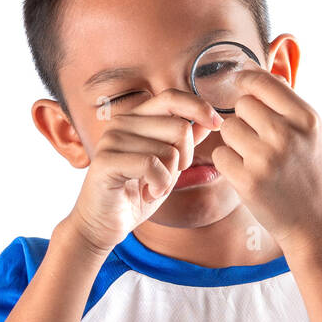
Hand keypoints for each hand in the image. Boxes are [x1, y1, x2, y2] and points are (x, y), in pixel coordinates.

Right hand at [65, 88, 222, 254]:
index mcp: (136, 118)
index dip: (200, 107)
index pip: (172, 97)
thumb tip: (208, 121)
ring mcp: (111, 140)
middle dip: (186, 157)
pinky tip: (147, 193)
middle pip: (179, 127)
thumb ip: (184, 142)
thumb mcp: (169, 166)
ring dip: (169, 178)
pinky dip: (159, 185)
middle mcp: (121, 123)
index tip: (218, 124)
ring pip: (168, 150)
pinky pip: (152, 165)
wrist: (104, 224)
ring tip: (153, 187)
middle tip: (170, 175)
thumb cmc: (136, 194)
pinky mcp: (105, 161)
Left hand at [210, 69, 321, 253]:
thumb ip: (288, 105)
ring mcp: (266, 158)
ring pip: (228, 128)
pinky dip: (228, 162)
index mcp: (306, 119)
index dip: (246, 80)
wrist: (318, 222)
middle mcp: (287, 135)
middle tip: (257, 137)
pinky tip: (246, 172)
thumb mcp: (312, 134)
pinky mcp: (248, 180)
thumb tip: (259, 75)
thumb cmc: (312, 173)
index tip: (240, 85)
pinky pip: (221, 154)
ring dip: (235, 140)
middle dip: (245, 118)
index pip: (263, 82)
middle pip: (242, 105)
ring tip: (254, 157)